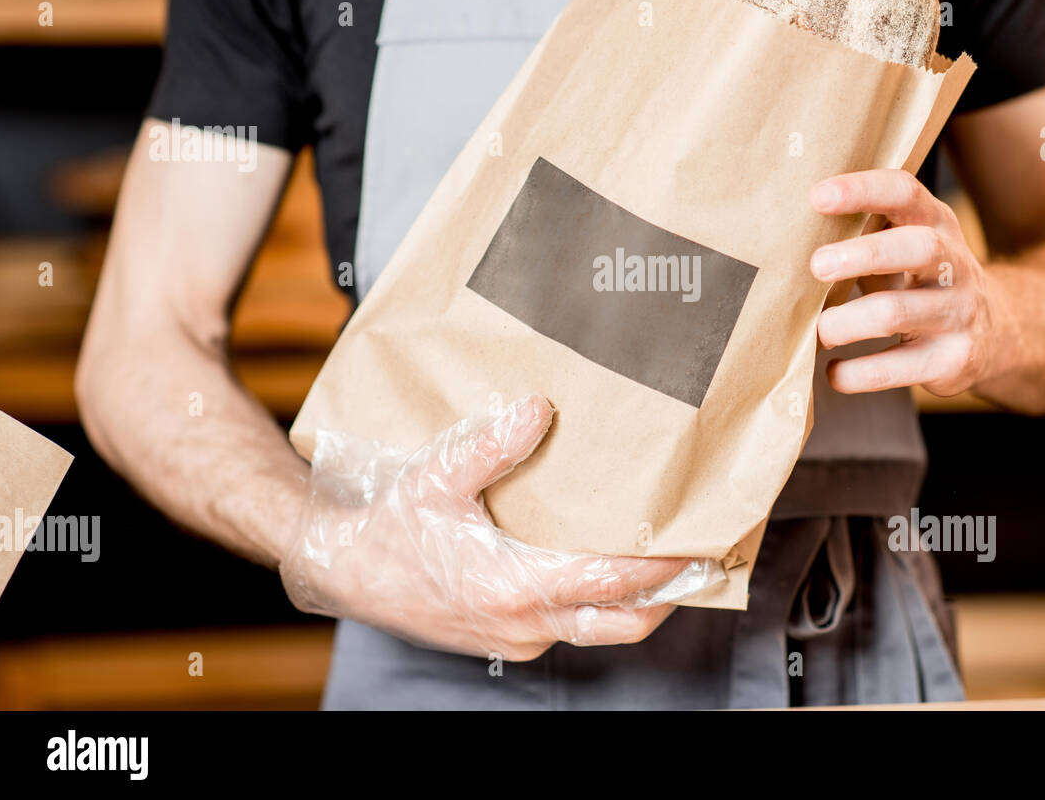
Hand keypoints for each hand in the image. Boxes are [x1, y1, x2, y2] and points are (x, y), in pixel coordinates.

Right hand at [280, 395, 693, 660]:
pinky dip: (601, 600)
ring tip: (667, 560)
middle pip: (624, 621)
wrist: (341, 567)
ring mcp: (517, 634)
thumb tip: (536, 409)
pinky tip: (606, 565)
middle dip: (670, 594)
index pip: (613, 581)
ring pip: (599, 627)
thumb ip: (490, 446)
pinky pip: (571, 624)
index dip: (664, 564)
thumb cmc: (387, 526)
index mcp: (513, 586)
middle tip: (704, 557)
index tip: (701, 540)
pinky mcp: (506, 633)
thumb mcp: (435, 478)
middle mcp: (524, 621)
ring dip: (638, 600)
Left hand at [808, 169, 1009, 396]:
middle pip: (917, 248)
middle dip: (863, 255)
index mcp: (936, 225)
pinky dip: (857, 373)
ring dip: (847, 322)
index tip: (818, 196)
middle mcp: (955, 264)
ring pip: (898, 312)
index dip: (863, 190)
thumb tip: (785, 234)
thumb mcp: (904, 248)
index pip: (905, 194)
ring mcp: (958, 313)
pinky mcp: (953, 360)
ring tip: (819, 331)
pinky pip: (898, 367)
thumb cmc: (923, 281)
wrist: (997, 334)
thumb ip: (863, 235)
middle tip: (816, 266)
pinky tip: (835, 372)